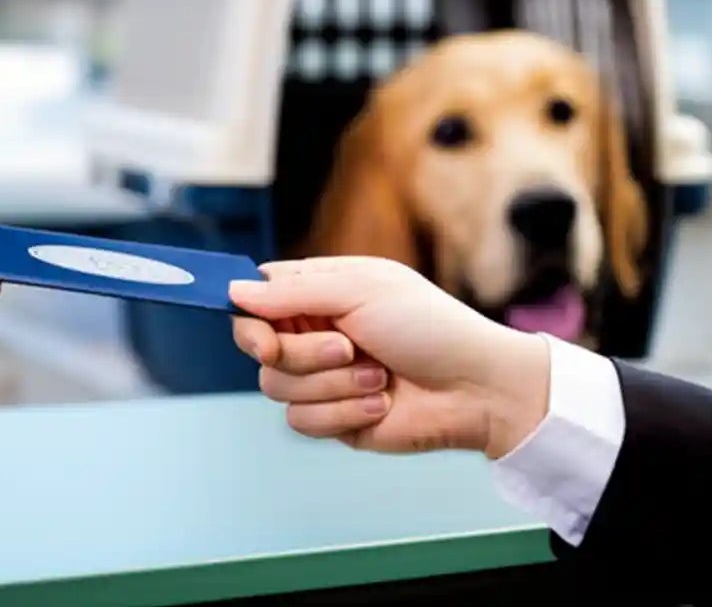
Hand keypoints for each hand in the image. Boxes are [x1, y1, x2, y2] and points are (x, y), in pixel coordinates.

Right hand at [230, 257, 549, 458]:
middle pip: (258, 348)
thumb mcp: (361, 290)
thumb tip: (235, 292)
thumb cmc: (429, 326)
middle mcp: (314, 333)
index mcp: (320, 293)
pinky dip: (343, 412)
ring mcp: (322, 378)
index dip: (249, 316)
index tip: (261, 331)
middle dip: (302, 352)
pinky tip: (381, 404)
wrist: (476, 388)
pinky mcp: (333, 419)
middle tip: (345, 347)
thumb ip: (293, 292)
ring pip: (276, 388)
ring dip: (332, 384)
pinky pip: (302, 421)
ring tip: (379, 376)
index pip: (256, 298)